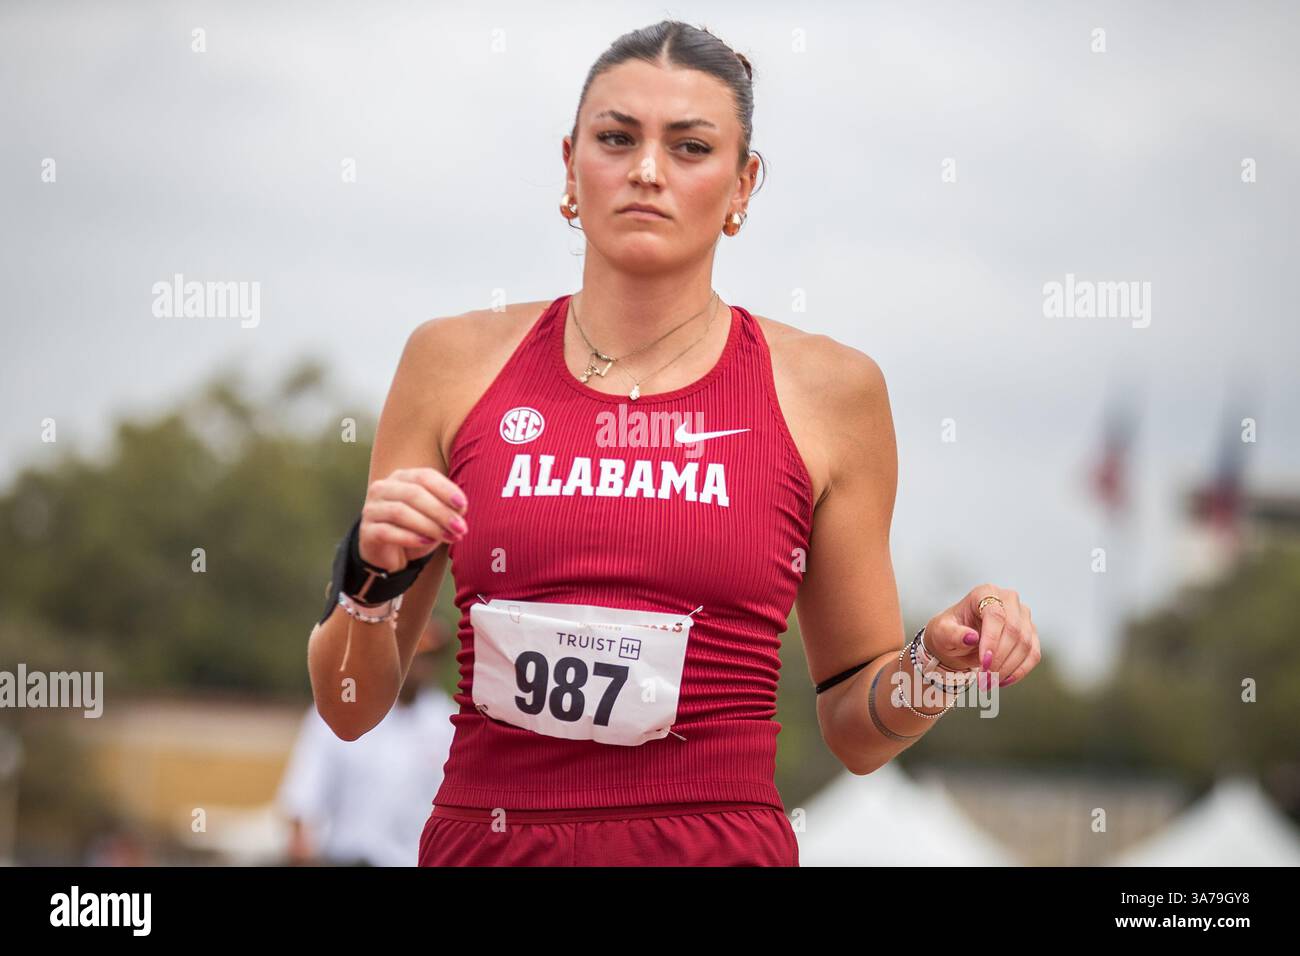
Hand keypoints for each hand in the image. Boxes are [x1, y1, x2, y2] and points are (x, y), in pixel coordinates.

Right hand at [359, 467, 468, 572]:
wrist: (391, 554)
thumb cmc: (416, 528)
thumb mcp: (435, 515)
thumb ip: (448, 507)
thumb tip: (460, 508)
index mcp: (402, 477)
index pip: (424, 476)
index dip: (445, 489)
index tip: (463, 505)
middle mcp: (383, 488)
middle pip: (414, 493)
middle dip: (441, 511)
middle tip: (460, 527)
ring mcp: (372, 509)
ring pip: (400, 512)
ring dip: (429, 525)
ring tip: (448, 537)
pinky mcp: (367, 531)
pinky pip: (388, 532)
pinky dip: (410, 537)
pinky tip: (427, 542)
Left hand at [924, 584, 1039, 689]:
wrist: (957, 641)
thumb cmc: (948, 632)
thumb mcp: (941, 632)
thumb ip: (952, 634)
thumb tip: (971, 637)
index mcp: (985, 592)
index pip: (995, 615)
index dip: (992, 641)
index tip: (983, 664)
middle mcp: (1008, 599)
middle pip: (1014, 630)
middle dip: (999, 658)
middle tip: (984, 679)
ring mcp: (1023, 616)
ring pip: (1026, 644)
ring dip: (1008, 668)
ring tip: (988, 682)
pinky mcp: (1031, 634)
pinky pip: (1033, 655)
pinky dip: (1019, 671)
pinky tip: (1002, 681)